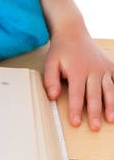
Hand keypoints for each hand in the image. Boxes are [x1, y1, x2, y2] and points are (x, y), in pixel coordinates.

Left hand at [40, 0, 113, 129]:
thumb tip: (52, 96)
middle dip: (94, 112)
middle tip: (95, 127)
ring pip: (109, 90)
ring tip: (110, 120)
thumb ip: (50, 80)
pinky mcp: (111, 66)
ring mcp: (104, 68)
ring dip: (110, 106)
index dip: (75, 109)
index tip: (75, 123)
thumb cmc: (61, 50)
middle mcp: (93, 70)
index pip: (76, 94)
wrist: (73, 32)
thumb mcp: (50, 62)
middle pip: (94, 95)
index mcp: (77, 70)